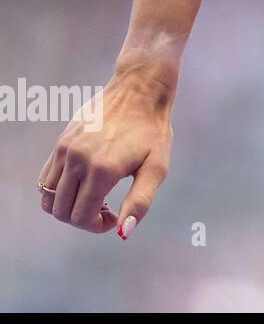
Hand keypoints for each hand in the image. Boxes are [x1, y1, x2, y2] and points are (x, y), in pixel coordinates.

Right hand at [37, 57, 174, 235]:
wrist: (139, 91)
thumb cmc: (153, 131)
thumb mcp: (157, 167)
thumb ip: (139, 202)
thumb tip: (123, 233)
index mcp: (102, 170)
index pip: (81, 217)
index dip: (97, 226)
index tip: (114, 219)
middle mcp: (77, 160)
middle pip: (62, 211)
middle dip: (82, 220)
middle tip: (107, 210)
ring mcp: (65, 150)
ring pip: (48, 197)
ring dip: (67, 207)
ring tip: (94, 198)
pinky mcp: (60, 142)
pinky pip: (46, 178)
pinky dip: (58, 191)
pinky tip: (83, 183)